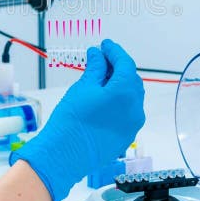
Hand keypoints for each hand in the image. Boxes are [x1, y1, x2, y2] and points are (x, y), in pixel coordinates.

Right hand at [9, 39, 144, 200]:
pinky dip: (119, 101)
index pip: (125, 63)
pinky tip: (103, 98)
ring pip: (131, 97)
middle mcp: (135, 109)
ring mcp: (133, 125)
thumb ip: (95, 68)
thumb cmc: (71, 122)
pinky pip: (127, 112)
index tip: (105, 45)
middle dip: (117, 67)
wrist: (64, 155)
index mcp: (126, 92)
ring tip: (100, 78)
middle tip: (102, 59)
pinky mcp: (126, 136)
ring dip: (119, 85)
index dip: (114, 51)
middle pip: (131, 80)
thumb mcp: (83, 87)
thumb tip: (98, 56)